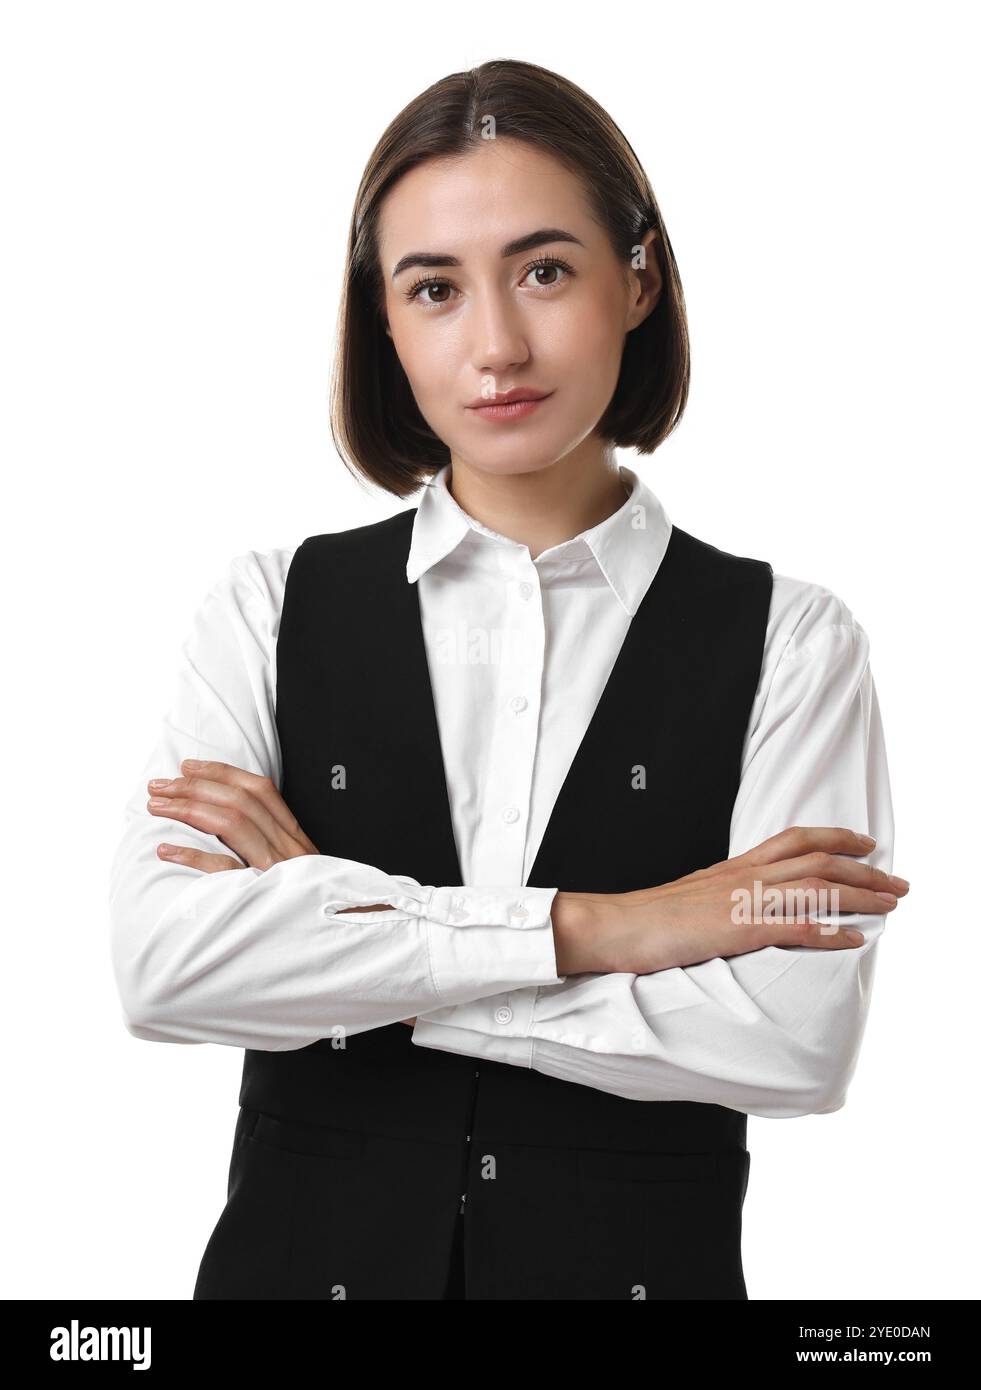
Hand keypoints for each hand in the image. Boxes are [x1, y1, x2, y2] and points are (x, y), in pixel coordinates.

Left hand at [147, 759, 418, 1025]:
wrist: (357, 943)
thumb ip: (275, 851)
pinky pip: (226, 870)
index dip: (222, 772)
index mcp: (296, 838)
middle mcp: (289, 849)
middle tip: (158, 786)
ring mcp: (278, 872)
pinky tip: (166, 849)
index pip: (259, 790)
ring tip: (157, 806)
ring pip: (231, 822)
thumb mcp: (301, 874)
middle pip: (239, 801)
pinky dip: (192, 855)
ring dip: (188, 809)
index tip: (189, 767)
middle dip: (193, 787)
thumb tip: (236, 829)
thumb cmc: (320, 913)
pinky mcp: (267, 898)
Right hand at [559, 826, 908, 975]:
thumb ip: (723, 898)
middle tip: (898, 882)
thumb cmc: (646, 919)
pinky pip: (795, 925)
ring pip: (816, 887)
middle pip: (817, 860)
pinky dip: (830, 930)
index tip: (865, 844)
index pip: (793, 840)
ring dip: (861, 894)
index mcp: (732, 867)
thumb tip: (745, 908)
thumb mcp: (693, 899)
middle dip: (864, 869)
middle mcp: (743, 876)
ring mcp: (742, 900)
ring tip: (892, 904)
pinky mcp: (737, 928)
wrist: (615, 925)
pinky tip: (854, 938)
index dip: (835, 838)